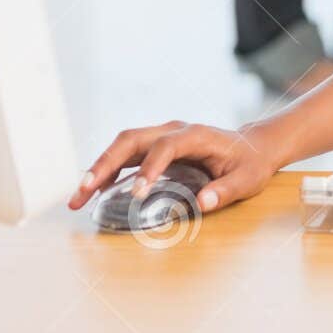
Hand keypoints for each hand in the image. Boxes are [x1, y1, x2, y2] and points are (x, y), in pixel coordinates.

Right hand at [69, 119, 284, 214]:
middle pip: (132, 139)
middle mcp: (174, 131)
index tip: (137, 193)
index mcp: (196, 135)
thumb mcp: (247, 179)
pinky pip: (126, 155)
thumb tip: (204, 202)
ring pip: (123, 145)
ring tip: (78, 197)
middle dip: (105, 163)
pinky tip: (95, 191)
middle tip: (84, 191)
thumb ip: (227, 190)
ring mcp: (162, 137)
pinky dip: (108, 170)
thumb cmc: (250, 164)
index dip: (149, 167)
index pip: (165, 147)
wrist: (254, 147)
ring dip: (99, 167)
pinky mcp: (155, 148)